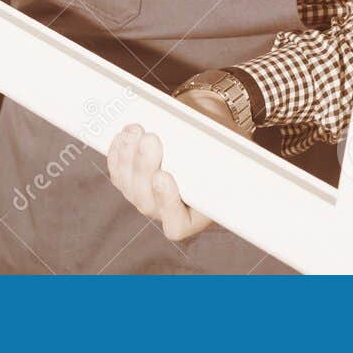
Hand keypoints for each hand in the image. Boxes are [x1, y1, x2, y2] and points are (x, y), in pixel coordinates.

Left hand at [106, 89, 237, 241]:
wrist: (209, 128)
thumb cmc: (225, 143)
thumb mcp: (234, 151)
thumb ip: (226, 157)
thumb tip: (217, 151)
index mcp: (199, 215)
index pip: (176, 224)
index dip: (166, 203)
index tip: (163, 176)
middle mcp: (169, 212)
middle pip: (146, 202)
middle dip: (143, 168)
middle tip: (150, 140)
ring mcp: (149, 198)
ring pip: (128, 188)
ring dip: (127, 158)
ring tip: (135, 132)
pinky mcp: (133, 181)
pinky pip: (119, 174)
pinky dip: (117, 155)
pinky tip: (123, 136)